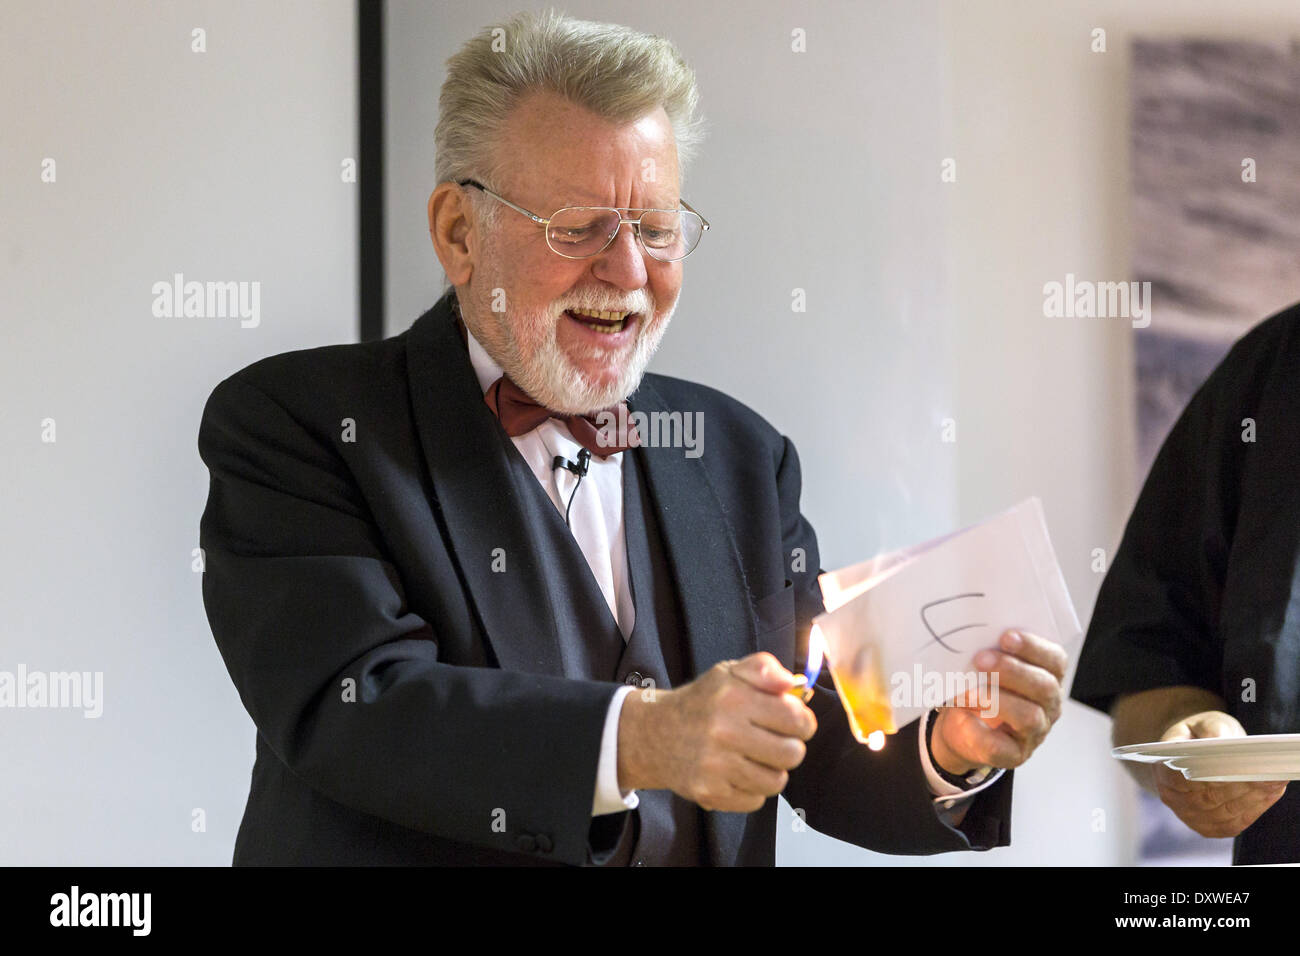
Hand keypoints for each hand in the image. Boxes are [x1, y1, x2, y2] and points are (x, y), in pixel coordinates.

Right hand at [617, 651, 816, 812]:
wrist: (655, 734)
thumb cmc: (703, 702)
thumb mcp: (729, 672)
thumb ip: (764, 668)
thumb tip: (792, 683)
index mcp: (733, 697)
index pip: (795, 717)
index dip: (803, 722)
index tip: (794, 723)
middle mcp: (724, 731)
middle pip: (792, 754)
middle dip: (789, 747)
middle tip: (773, 741)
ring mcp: (715, 765)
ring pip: (776, 781)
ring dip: (771, 770)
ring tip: (754, 757)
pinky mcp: (709, 792)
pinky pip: (755, 801)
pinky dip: (751, 790)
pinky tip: (736, 772)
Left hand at [929, 629, 1066, 775]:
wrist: (961, 726)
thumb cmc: (980, 687)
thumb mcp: (985, 667)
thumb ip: (990, 653)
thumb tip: (974, 638)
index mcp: (1048, 677)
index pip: (1055, 660)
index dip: (1033, 647)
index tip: (1006, 636)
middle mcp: (1049, 706)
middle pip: (1045, 687)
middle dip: (1013, 671)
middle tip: (981, 660)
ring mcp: (1035, 733)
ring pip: (1029, 717)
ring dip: (998, 700)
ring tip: (971, 690)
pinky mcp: (1014, 755)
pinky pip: (1000, 747)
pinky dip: (979, 731)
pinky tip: (963, 717)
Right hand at [1153, 711, 1286, 838]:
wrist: (1193, 755)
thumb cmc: (1200, 736)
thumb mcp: (1203, 723)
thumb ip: (1210, 728)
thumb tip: (1220, 739)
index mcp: (1162, 768)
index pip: (1182, 778)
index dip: (1209, 774)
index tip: (1236, 766)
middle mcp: (1171, 796)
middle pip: (1207, 797)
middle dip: (1239, 786)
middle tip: (1266, 775)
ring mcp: (1188, 815)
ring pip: (1223, 812)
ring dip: (1251, 799)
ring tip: (1273, 783)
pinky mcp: (1207, 827)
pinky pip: (1232, 824)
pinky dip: (1253, 810)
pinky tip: (1267, 795)